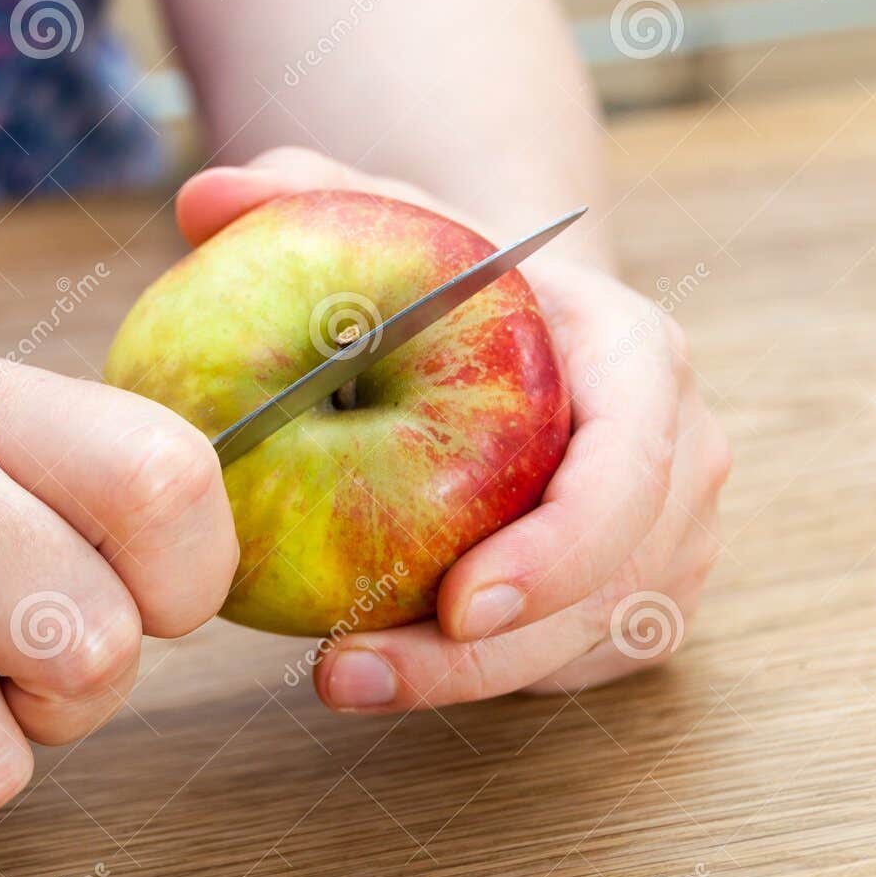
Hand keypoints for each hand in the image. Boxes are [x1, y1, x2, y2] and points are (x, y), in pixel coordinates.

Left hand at [176, 148, 729, 709]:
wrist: (518, 329)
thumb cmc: (454, 280)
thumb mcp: (392, 219)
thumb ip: (307, 193)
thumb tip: (198, 199)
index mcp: (642, 360)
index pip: (632, 467)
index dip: (564, 547)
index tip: (461, 602)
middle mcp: (677, 458)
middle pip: (612, 587)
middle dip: (489, 654)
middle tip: (352, 671)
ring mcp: (664, 539)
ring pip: (583, 645)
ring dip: (464, 683)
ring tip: (339, 680)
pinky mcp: (629, 599)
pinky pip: (564, 663)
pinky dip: (477, 681)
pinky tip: (380, 673)